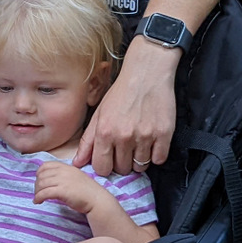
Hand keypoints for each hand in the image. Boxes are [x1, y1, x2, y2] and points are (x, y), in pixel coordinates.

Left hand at [33, 160, 95, 213]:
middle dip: (37, 184)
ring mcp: (63, 181)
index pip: (46, 165)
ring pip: (41, 184)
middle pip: (42, 175)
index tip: (39, 180)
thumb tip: (51, 180)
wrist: (97, 200)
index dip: (39, 172)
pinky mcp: (62, 191)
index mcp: (67, 167)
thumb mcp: (76, 178)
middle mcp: (64, 172)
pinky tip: (37, 202)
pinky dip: (38, 197)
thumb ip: (65, 176)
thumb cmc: (88, 192)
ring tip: (37, 198)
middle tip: (38, 192)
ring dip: (36, 192)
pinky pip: (44, 193)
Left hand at [76, 39, 178, 175]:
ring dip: (139, 159)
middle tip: (125, 149)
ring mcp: (145, 136)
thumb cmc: (121, 93)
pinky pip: (159, 159)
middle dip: (122, 163)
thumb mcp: (99, 114)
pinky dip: (155, 155)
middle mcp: (124, 136)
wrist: (146, 74)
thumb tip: (77, 163)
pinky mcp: (164, 134)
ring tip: (138, 145)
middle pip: (122, 169)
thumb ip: (87, 141)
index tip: (109, 159)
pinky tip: (151, 143)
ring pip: (141, 166)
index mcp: (105, 132)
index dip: (105, 166)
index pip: (102, 168)